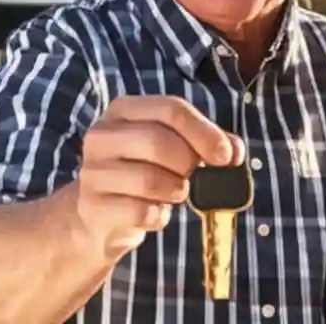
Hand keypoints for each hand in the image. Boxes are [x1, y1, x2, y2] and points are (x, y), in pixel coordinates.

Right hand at [72, 95, 243, 254]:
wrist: (98, 215)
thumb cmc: (143, 173)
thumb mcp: (172, 149)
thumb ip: (206, 143)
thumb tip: (233, 152)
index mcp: (123, 110)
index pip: (170, 108)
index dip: (204, 132)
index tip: (225, 157)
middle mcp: (101, 135)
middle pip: (158, 140)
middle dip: (188, 163)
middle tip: (193, 177)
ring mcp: (92, 171)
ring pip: (149, 178)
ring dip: (175, 190)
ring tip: (174, 193)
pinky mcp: (93, 206)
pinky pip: (140, 212)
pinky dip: (158, 217)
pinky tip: (156, 213)